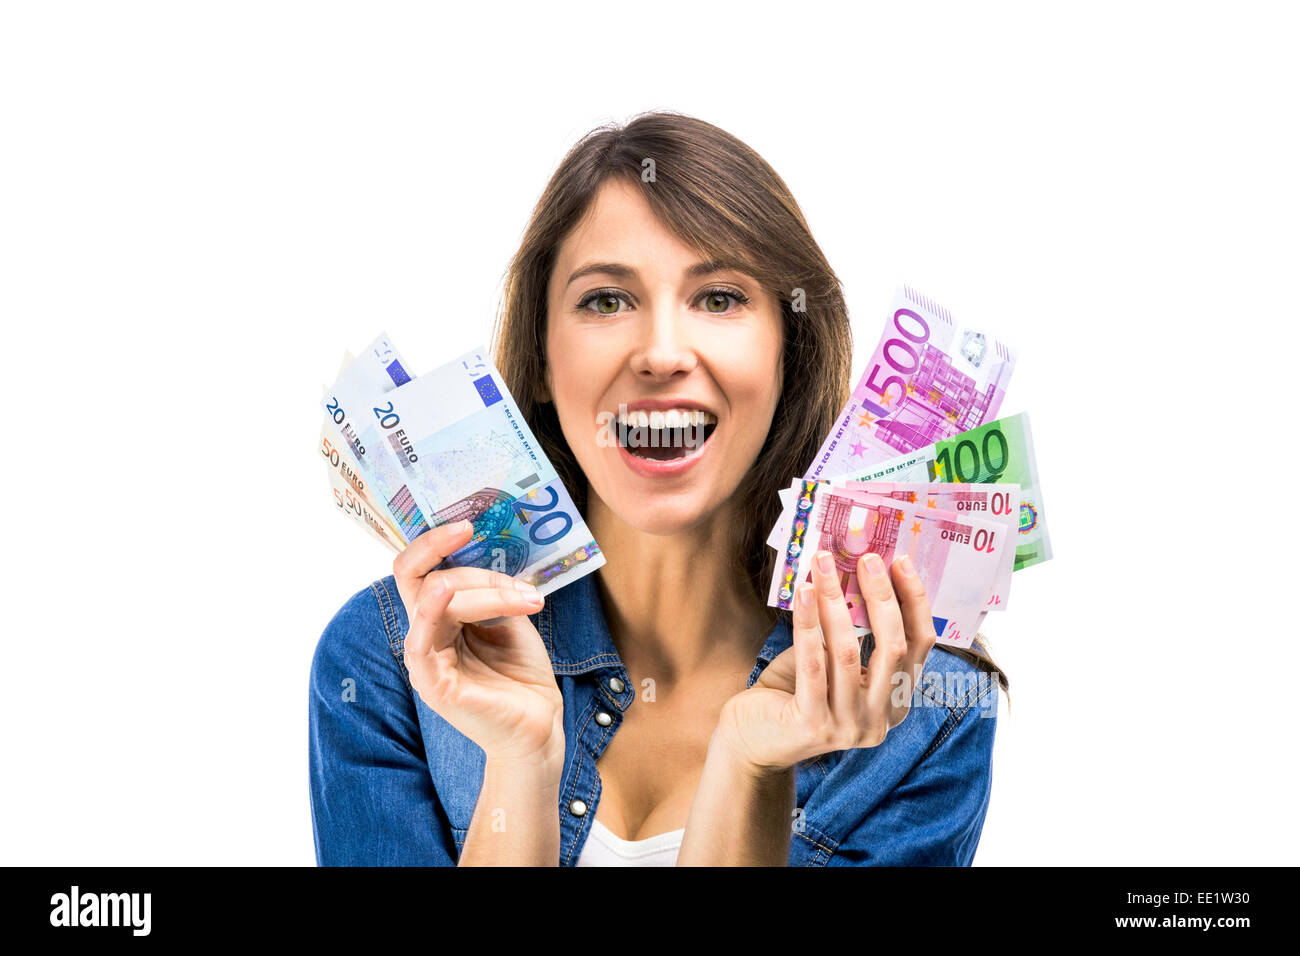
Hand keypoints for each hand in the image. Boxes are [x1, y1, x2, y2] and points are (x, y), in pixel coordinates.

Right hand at [394, 521, 564, 765]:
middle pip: (421, 577)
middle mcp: (426, 634)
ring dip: (484, 591)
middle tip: (487, 546)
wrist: (539, 727)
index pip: (420, 570)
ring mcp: (426, 660)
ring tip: (527, 600)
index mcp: (440, 617)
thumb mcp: (509, 618)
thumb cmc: (521, 674)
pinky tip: (442, 593)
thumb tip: (487, 552)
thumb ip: (490, 590)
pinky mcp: (433, 685)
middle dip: (453, 555)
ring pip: (435, 600)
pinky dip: (429, 612)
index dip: (434, 541)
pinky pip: (420, 642)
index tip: (467, 523)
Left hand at [715, 550, 935, 772]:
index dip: (914, 601)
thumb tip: (854, 571)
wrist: (752, 742)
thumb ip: (850, 631)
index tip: (900, 561)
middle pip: (894, 647)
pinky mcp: (812, 725)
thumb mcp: (832, 662)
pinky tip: (805, 592)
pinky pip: (813, 664)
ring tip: (824, 565)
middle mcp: (880, 721)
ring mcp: (848, 727)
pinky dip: (808, 623)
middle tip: (865, 557)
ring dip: (837, 601)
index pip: (920, 646)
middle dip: (881, 595)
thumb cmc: (793, 693)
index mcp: (895, 703)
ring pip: (849, 651)